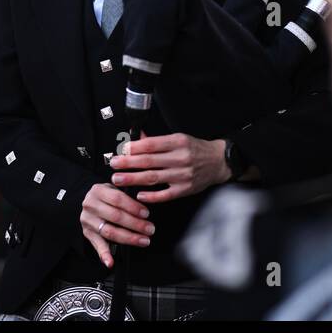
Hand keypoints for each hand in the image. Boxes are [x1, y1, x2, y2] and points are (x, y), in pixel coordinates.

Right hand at [81, 183, 152, 267]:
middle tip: (150, 229)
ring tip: (143, 240)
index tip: (146, 214)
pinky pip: (97, 245)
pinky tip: (111, 262)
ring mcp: (88, 220)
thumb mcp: (114, 189)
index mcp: (98, 191)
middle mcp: (90, 205)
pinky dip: (104, 255)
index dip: (133, 207)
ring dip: (128, 238)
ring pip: (109, 231)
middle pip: (115, 216)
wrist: (90, 202)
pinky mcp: (87, 233)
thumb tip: (144, 207)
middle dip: (135, 224)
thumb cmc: (107, 196)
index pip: (118, 199)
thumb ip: (126, 196)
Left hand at [109, 133, 230, 204]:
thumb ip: (157, 140)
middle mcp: (180, 158)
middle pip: (149, 161)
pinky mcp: (185, 189)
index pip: (152, 144)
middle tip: (113, 165)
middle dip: (128, 163)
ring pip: (153, 178)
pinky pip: (165, 195)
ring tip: (118, 179)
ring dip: (133, 179)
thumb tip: (136, 137)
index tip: (121, 150)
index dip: (134, 148)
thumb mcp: (178, 138)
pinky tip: (138, 195)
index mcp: (178, 142)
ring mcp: (183, 175)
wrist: (218, 162)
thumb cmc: (195, 149)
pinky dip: (151, 196)